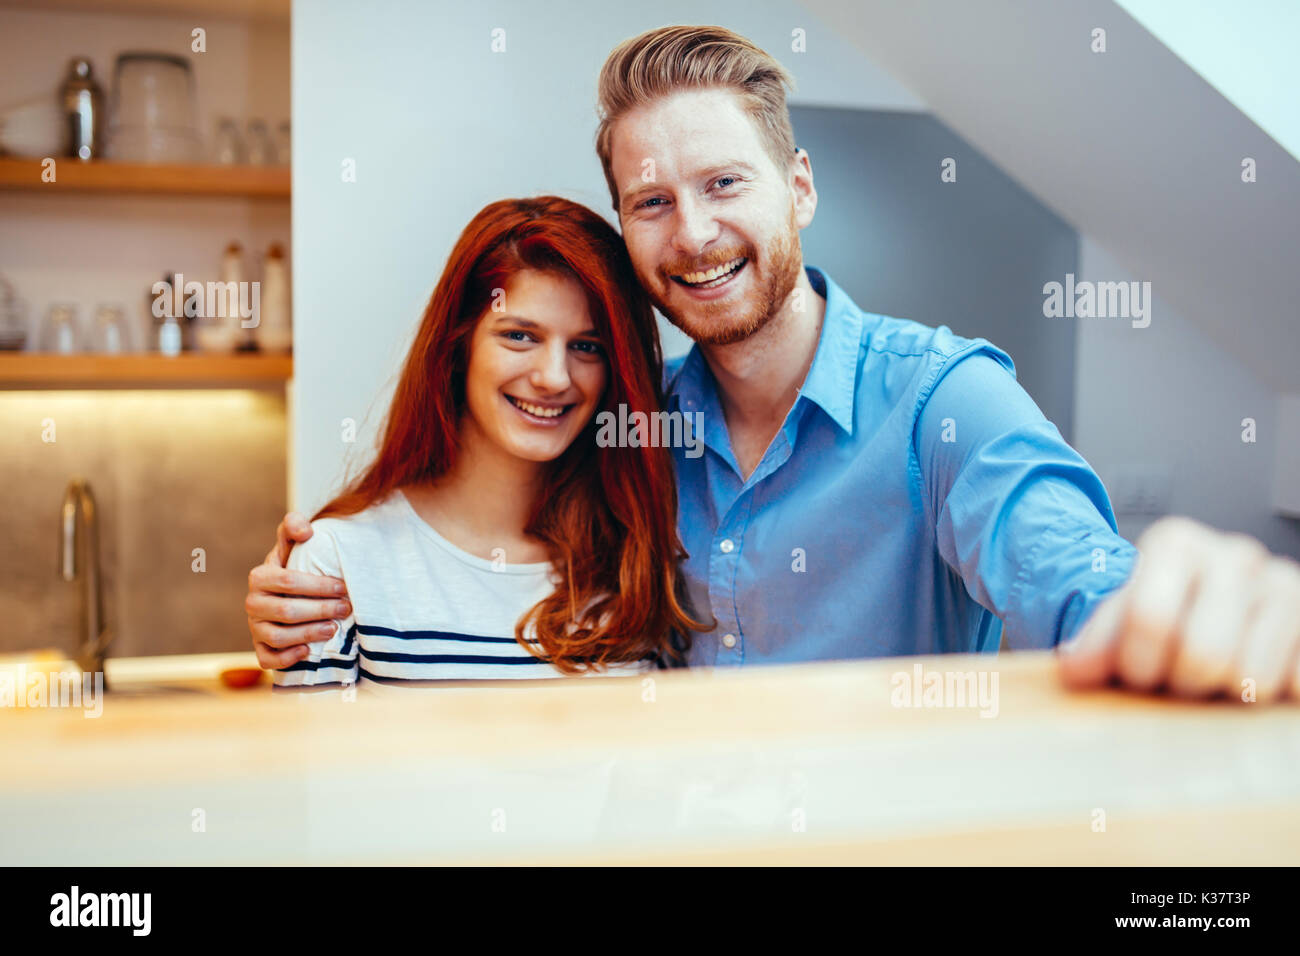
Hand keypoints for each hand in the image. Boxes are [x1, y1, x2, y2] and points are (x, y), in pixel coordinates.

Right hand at [246, 511, 350, 669]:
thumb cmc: (294, 569)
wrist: (287, 596)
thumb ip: (294, 526)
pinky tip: (309, 651)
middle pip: (287, 610)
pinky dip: (289, 657)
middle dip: (321, 610)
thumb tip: (306, 531)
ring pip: (279, 636)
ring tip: (333, 629)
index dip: (319, 585)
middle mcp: (252, 603)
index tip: (343, 586)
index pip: (289, 581)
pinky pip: (268, 659)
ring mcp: (254, 628)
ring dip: (309, 634)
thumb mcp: (292, 545)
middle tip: (346, 608)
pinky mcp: (259, 649)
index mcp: (260, 576)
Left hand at [1057, 516, 1299, 701]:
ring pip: (1250, 679)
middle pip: (1203, 656)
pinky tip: (1249, 673)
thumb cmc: (1162, 611)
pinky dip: (1266, 694)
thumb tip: (1076, 670)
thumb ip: (1094, 642)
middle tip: (1173, 678)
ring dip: (1223, 694)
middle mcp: (1235, 555)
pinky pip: (1292, 685)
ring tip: (1210, 675)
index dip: (1135, 664)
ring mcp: (1283, 584)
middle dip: (1180, 684)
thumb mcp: (1119, 618)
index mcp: (1176, 544)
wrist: (1208, 602)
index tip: (1131, 673)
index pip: (1150, 619)